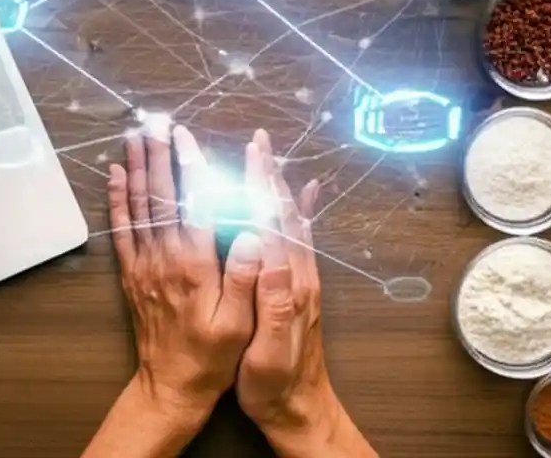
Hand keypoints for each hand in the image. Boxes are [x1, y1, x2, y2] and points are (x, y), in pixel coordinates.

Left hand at [84, 121, 264, 457]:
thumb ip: (244, 278)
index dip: (189, 166)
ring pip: (138, 206)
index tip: (186, 137)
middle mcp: (164, 258)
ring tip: (135, 134)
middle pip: (160, 195)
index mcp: (194, 265)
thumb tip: (251, 234)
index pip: (192, 204)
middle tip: (157, 121)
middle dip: (158, 155)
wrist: (170, 387)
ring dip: (137, 167)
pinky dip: (117, 200)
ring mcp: (145, 264)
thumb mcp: (238, 323)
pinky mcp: (133, 274)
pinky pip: (121, 229)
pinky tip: (117, 176)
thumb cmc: (211, 357)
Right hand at [236, 130, 376, 457]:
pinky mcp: (299, 288)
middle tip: (256, 140)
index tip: (248, 155)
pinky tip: (298, 194)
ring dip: (277, 185)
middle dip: (267, 175)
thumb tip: (271, 256)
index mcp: (289, 286)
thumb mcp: (267, 350)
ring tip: (266, 156)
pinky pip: (297, 238)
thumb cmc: (275, 386)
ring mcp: (302, 280)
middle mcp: (299, 276)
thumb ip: (273, 303)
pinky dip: (295, 210)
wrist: (300, 410)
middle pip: (284, 214)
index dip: (259, 188)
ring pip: (290, 221)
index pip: (273, 225)